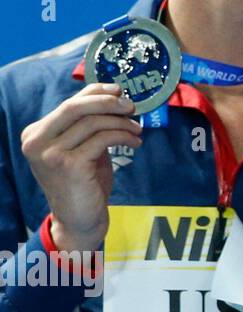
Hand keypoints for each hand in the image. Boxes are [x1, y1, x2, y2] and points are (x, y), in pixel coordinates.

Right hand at [20, 83, 142, 252]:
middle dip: (108, 102)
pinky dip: (123, 136)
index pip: (69, 102)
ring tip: (137, 130)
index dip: (97, 91)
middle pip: (77, 106)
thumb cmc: (84, 182)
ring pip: (93, 122)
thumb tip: (115, 94)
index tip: (121, 91)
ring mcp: (50, 153)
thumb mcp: (83, 147)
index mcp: (36, 133)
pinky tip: (135, 142)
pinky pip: (103, 138)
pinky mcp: (68, 164)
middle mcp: (36, 141)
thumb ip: (89, 124)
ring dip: (121, 122)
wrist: (79, 219)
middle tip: (132, 107)